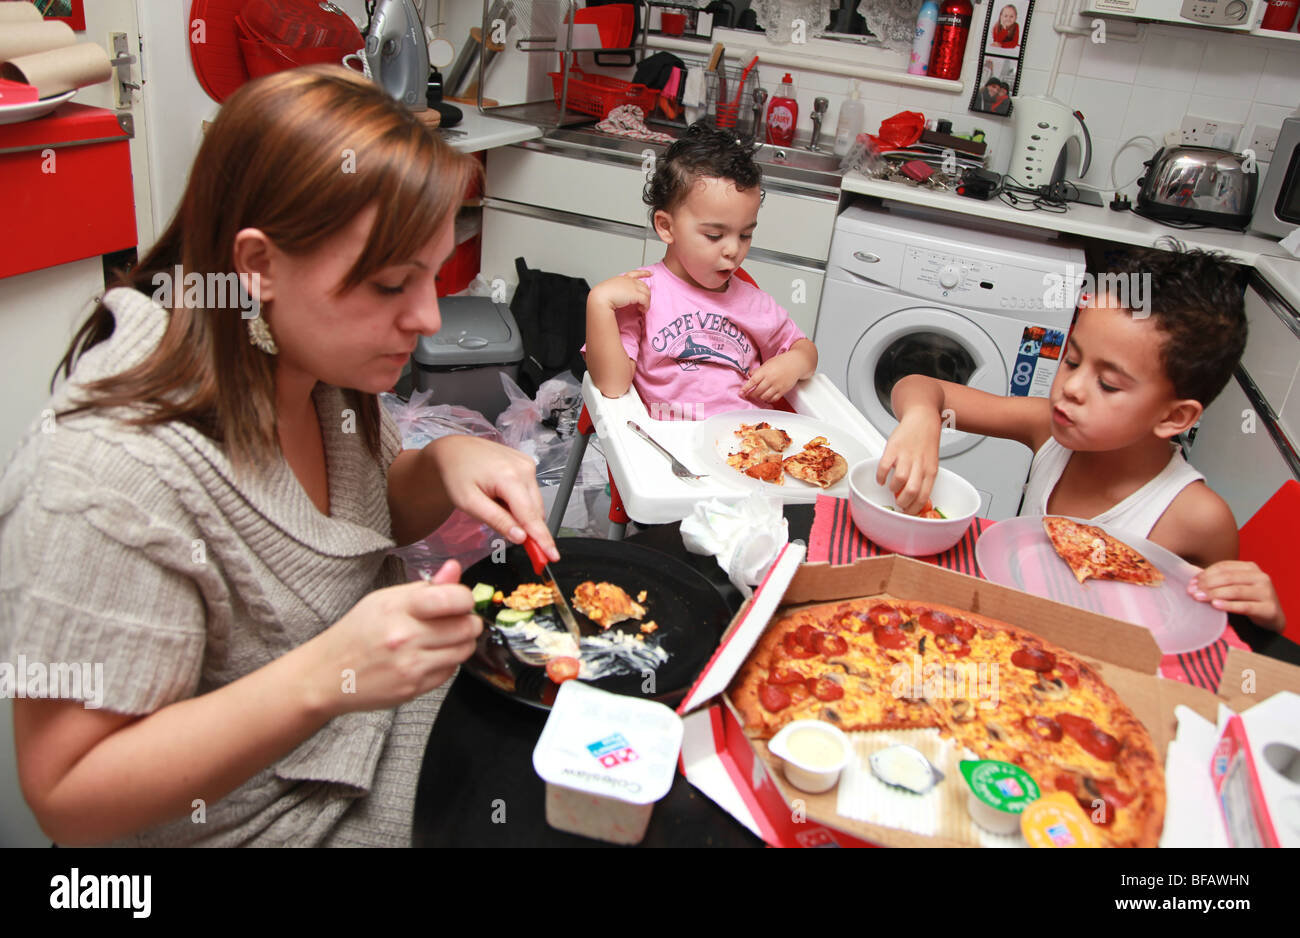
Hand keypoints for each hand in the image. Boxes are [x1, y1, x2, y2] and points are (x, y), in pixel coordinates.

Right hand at [309, 560, 481, 715]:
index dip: (466, 599)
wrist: (326, 675)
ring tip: (444, 638)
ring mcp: (410, 665)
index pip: (453, 599)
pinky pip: (450, 671)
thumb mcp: (384, 600)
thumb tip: (455, 569)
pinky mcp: (414, 688)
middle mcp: (405, 637)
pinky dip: (447, 662)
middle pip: (466, 627)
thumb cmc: (356, 633)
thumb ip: (425, 587)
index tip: (461, 601)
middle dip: (468, 621)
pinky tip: (429, 656)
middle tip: (458, 620)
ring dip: (462, 642)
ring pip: (464, 650)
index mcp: (397, 608)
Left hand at [426, 434, 558, 560]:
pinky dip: (520, 502)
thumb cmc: (456, 474)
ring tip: (496, 507)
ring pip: (534, 503)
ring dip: (522, 514)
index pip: (531, 516)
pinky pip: (530, 492)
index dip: (542, 539)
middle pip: (536, 511)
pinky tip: (502, 498)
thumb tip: (520, 536)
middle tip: (516, 541)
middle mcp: (524, 468)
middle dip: (530, 530)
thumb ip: (497, 520)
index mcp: (509, 477)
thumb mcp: (469, 503)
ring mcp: (527, 464)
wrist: (453, 451)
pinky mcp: (527, 464)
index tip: (552, 556)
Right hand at [590, 270, 651, 314]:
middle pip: (644, 285)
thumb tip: (618, 297)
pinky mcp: (636, 294)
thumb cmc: (601, 295)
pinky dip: (646, 306)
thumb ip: (616, 290)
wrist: (601, 297)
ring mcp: (633, 287)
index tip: (650, 273)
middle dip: (646, 293)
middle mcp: (629, 281)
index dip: (644, 273)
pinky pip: (646, 300)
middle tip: (645, 302)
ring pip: (647, 293)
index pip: (635, 273)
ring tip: (642, 308)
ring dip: (646, 301)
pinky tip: (642, 309)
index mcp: (622, 279)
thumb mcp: (610, 289)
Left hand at [740, 351, 803, 403]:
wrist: (795, 363)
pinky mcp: (783, 390)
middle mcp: (771, 379)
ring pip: (765, 397)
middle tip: (748, 395)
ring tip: (757, 395)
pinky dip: (768, 400)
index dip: (745, 388)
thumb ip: (758, 370)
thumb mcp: (767, 363)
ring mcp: (777, 386)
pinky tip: (766, 397)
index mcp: (765, 371)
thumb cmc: (781, 362)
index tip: (741, 393)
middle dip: (751, 394)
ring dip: (759, 397)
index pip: (752, 381)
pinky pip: (773, 399)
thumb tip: (749, 375)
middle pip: (758, 391)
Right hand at [876, 410, 940, 514]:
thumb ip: (924, 477)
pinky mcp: (894, 448)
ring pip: (899, 481)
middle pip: (911, 492)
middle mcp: (919, 464)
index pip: (924, 496)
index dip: (914, 508)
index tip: (908, 513)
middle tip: (898, 503)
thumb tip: (915, 496)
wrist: (922, 418)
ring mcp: (906, 456)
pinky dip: (881, 476)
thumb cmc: (926, 441)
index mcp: (930, 470)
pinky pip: (884, 467)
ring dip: (893, 489)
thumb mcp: (931, 461)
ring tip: (892, 487)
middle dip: (902, 503)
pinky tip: (882, 478)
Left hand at [1188, 561, 1285, 631]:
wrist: (1271, 616)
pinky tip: (1215, 605)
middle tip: (1192, 591)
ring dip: (1214, 594)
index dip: (1205, 574)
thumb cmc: (1248, 599)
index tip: (1191, 582)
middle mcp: (1260, 577)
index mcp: (1251, 568)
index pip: (1224, 567)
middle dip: (1207, 584)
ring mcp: (1266, 592)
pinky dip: (1228, 605)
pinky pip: (1245, 606)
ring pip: (1235, 591)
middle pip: (1228, 578)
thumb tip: (1193, 581)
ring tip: (1199, 597)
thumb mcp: (1236, 585)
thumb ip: (1220, 581)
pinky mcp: (1269, 608)